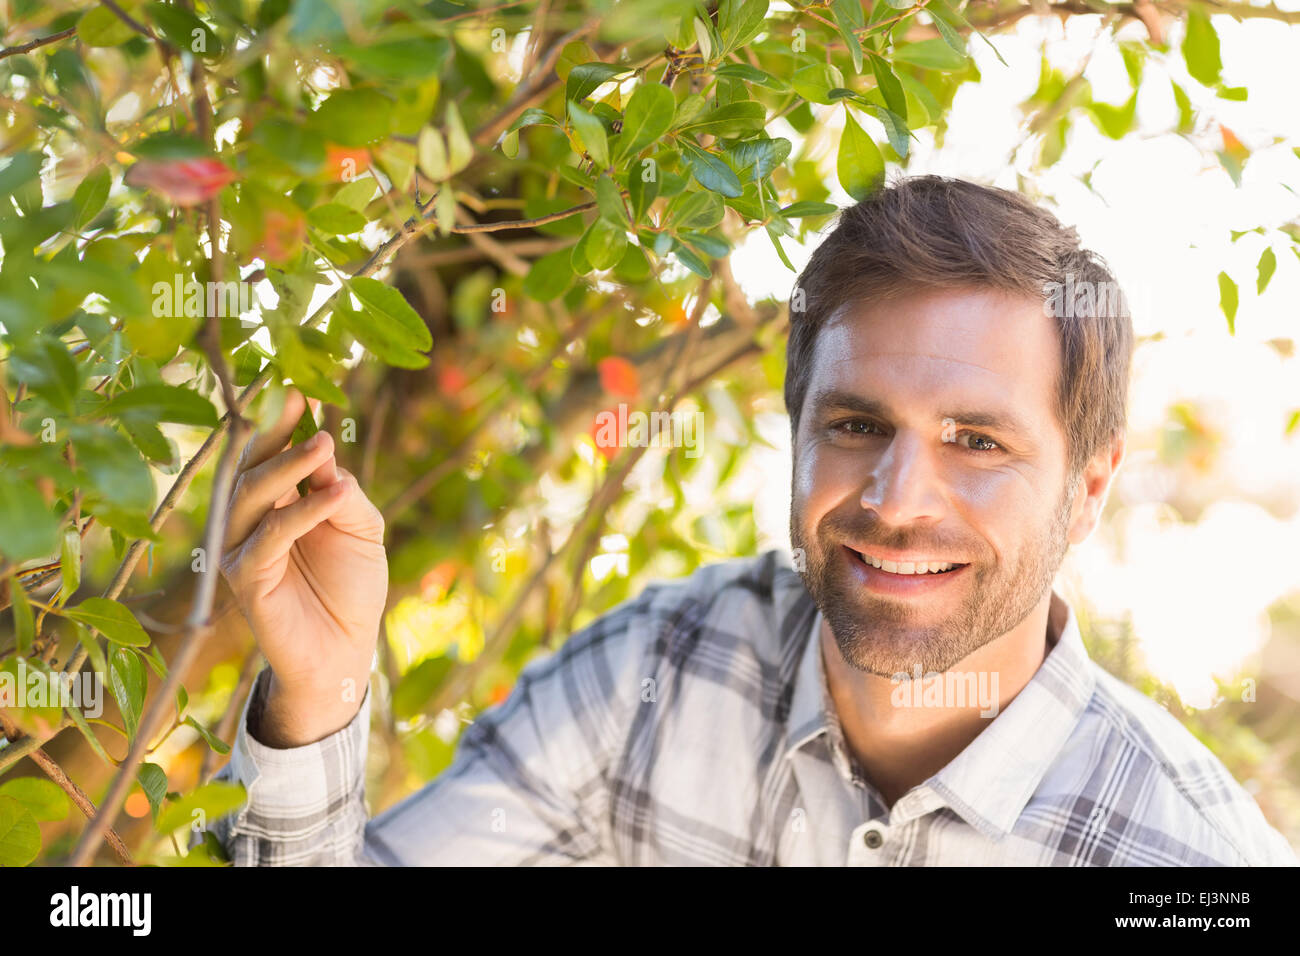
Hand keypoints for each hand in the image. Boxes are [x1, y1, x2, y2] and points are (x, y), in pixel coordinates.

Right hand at [219, 386, 387, 746]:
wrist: (346, 651)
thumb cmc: (352, 588)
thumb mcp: (361, 530)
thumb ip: (342, 492)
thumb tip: (325, 453)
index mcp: (276, 502)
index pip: (272, 452)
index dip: (283, 420)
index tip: (301, 385)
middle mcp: (249, 519)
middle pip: (253, 465)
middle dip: (274, 430)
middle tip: (299, 397)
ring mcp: (241, 547)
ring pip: (254, 494)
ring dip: (289, 465)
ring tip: (325, 442)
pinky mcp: (245, 578)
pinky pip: (270, 537)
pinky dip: (304, 512)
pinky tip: (335, 493)